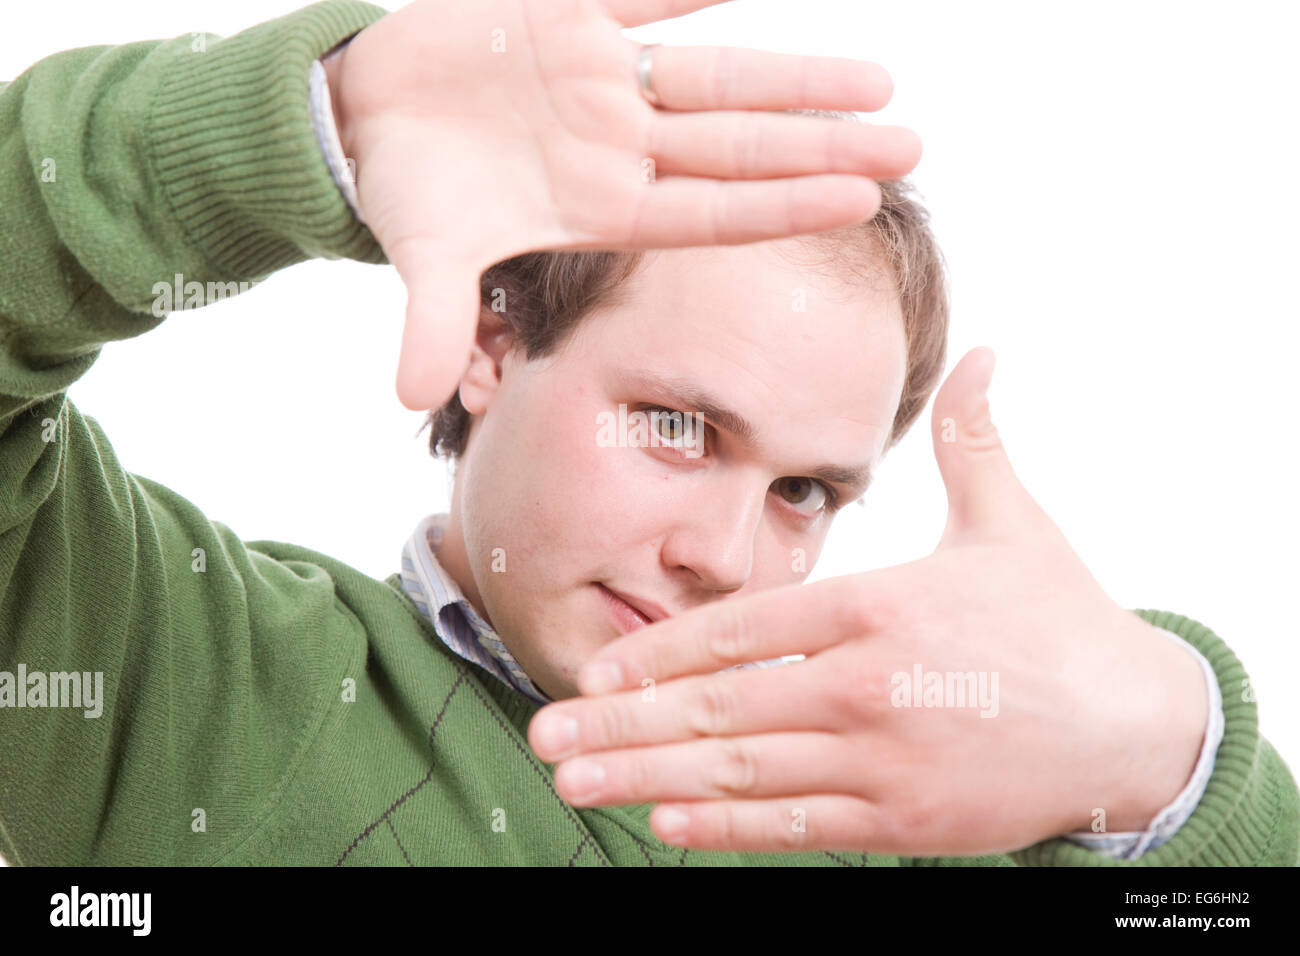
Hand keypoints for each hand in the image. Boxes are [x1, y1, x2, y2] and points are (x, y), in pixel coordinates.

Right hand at [323, 0, 921, 410]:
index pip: (710, 210)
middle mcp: (617, 146)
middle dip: (820, 144)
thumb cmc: (408, 191)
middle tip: (911, 143)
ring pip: (714, 76)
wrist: (367, 117)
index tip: (861, 201)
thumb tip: (409, 396)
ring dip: (792, 76)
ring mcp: (600, 82)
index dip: (783, 204)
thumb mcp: (424, 254)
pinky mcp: (564, 16)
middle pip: (737, 147)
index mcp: (599, 206)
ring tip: (876, 79)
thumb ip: (433, 318)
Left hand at [526, 348, 1209, 855]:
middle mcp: (868, 686)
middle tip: (545, 735)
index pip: (745, 630)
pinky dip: (727, 828)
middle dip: (623, 726)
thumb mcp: (1013, 522)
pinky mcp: (904, 819)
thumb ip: (972, 441)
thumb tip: (982, 355)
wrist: (1136, 728)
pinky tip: (665, 824)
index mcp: (880, 608)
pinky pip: (797, 825)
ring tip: (574, 783)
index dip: (663, 652)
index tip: (597, 671)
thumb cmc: (1063, 620)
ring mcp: (883, 759)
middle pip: (720, 709)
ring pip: (744, 773)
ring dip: (648, 780)